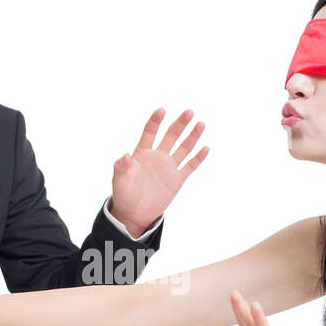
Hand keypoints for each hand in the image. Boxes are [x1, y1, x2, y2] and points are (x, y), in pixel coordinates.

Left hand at [109, 108, 208, 234]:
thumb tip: (125, 156)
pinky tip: (206, 148)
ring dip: (192, 136)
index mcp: (142, 153)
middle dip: (180, 124)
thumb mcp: (119, 181)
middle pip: (171, 136)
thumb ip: (121, 168)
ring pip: (183, 148)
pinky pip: (190, 166)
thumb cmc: (124, 195)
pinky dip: (198, 158)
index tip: (162, 111)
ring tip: (200, 123)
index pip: (150, 132)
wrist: (134, 214)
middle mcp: (157, 156)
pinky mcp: (177, 180)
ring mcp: (168, 167)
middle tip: (189, 112)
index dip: (156, 121)